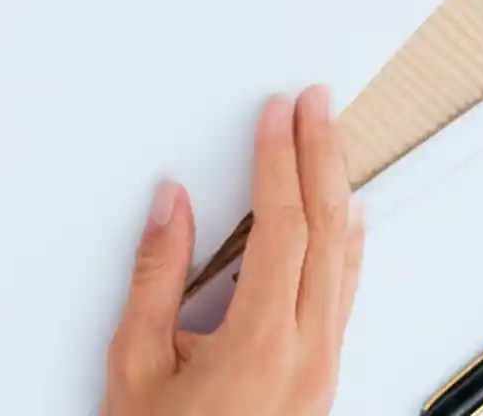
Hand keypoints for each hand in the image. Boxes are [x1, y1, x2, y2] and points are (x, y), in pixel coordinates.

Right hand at [103, 86, 364, 415]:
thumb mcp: (136, 364)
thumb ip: (155, 276)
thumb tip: (172, 205)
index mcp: (261, 345)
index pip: (283, 228)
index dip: (279, 162)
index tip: (276, 117)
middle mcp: (308, 353)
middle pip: (329, 232)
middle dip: (321, 158)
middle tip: (315, 106)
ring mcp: (323, 368)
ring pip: (346, 259)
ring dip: (338, 192)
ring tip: (329, 142)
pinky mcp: (322, 376)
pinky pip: (345, 291)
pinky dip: (345, 242)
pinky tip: (344, 219)